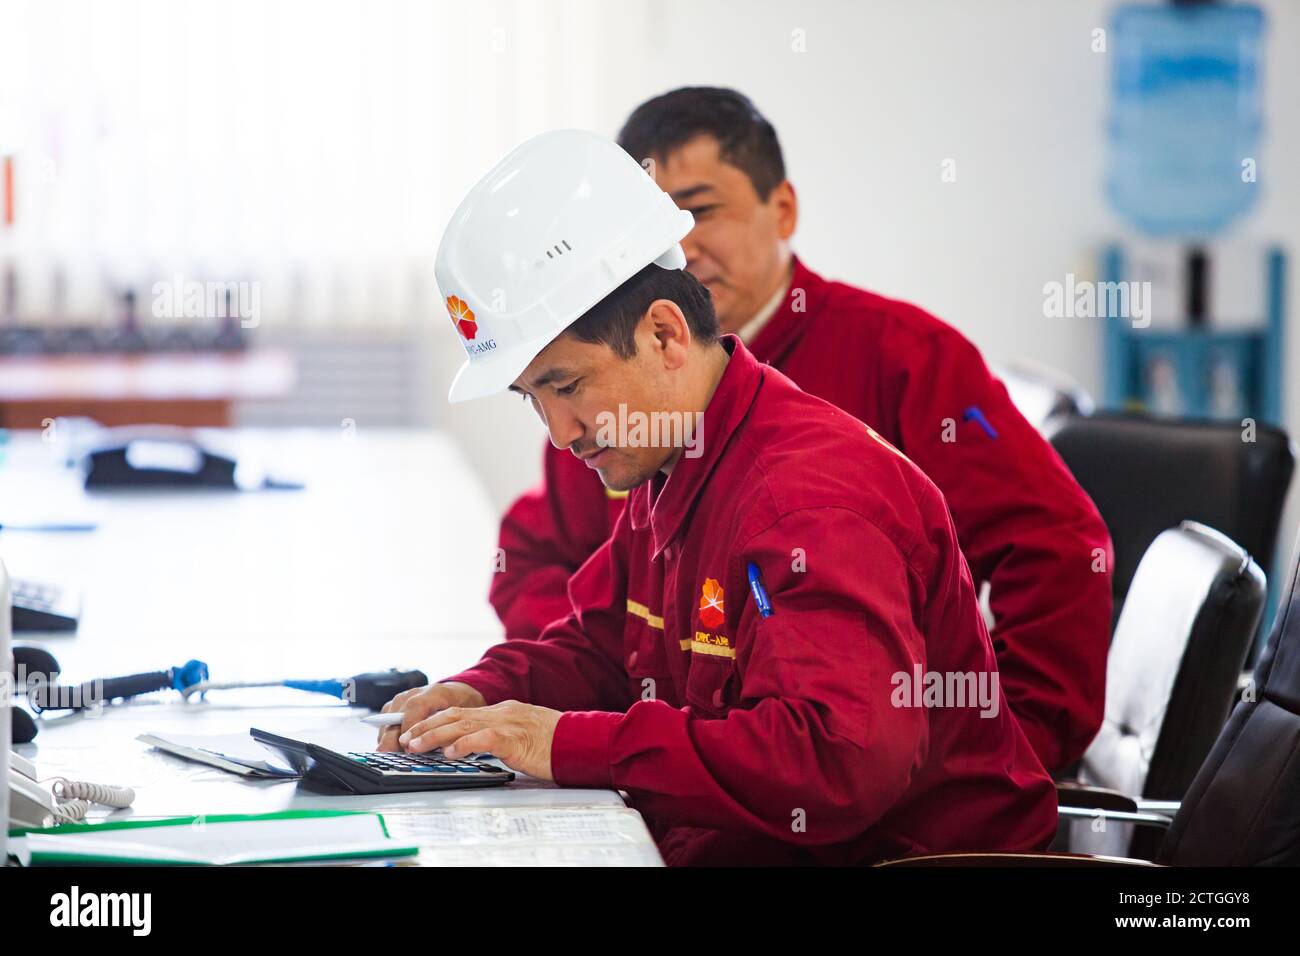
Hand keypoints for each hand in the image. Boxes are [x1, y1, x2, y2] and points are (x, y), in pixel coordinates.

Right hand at [376, 681, 485, 751]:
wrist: (459, 691)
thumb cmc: (464, 704)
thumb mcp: (465, 715)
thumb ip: (454, 728)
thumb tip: (445, 747)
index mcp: (435, 692)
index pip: (416, 707)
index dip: (410, 728)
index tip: (409, 747)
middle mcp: (415, 693)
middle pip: (396, 715)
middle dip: (392, 738)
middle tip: (393, 756)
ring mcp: (403, 698)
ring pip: (388, 719)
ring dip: (388, 738)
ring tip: (392, 755)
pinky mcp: (395, 705)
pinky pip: (385, 720)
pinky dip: (387, 735)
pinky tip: (392, 747)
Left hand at [399, 699, 562, 780]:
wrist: (580, 741)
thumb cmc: (556, 743)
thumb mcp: (523, 735)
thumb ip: (500, 736)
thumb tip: (476, 746)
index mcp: (502, 711)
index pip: (461, 712)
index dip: (436, 721)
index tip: (416, 730)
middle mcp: (501, 712)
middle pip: (455, 715)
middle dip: (427, 726)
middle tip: (406, 737)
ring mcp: (508, 722)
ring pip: (463, 724)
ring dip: (435, 735)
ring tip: (416, 745)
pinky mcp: (515, 738)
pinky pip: (483, 739)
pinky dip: (463, 744)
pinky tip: (449, 752)